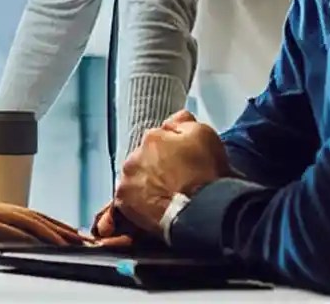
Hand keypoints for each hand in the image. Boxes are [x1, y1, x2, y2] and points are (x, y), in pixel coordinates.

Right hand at [0, 199, 88, 257]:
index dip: (47, 222)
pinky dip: (26, 235)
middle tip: (83, 238)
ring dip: (48, 230)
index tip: (71, 234)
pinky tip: (44, 245)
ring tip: (71, 243)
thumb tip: (7, 248)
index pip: (18, 212)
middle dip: (56, 225)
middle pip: (24, 212)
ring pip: (18, 217)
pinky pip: (2, 228)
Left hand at [113, 110, 230, 237]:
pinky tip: (153, 206)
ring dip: (145, 183)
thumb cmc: (205, 174)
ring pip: (135, 177)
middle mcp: (133, 156)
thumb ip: (185, 122)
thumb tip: (176, 118)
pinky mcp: (123, 203)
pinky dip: (137, 202)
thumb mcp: (204, 135)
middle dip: (156, 166)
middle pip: (144, 158)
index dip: (172, 150)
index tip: (182, 161)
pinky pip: (128, 199)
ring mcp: (126, 180)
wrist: (201, 211)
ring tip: (165, 195)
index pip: (158, 138)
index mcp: (152, 138)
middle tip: (174, 180)